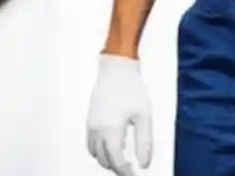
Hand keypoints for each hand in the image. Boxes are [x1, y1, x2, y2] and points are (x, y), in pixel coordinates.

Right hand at [86, 55, 152, 175]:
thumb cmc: (131, 88)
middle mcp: (97, 130)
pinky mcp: (90, 119)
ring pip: (95, 153)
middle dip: (117, 168)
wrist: (117, 69)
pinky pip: (91, 143)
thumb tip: (144, 163)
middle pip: (104, 160)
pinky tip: (113, 145)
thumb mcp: (144, 117)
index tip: (134, 175)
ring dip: (107, 159)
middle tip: (130, 169)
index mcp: (110, 130)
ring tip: (123, 159)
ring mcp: (91, 124)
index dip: (126, 172)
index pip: (116, 161)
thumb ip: (144, 142)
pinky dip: (100, 150)